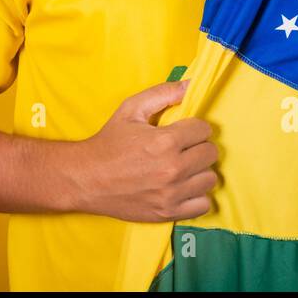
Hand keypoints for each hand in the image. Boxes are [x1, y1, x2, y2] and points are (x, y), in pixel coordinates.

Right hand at [64, 79, 218, 221]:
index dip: (193, 127)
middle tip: (182, 148)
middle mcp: (172, 168)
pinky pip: (204, 204)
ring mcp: (172, 193)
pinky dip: (197, 195)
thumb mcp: (131, 109)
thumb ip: (162, 94)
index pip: (204, 129)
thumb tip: (190, 85)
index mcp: (165, 141)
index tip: (182, 131)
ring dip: (199, 171)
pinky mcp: (168, 212)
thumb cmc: (109, 142)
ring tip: (182, 167)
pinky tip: (183, 187)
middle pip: (210, 153)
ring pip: (210, 178)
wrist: (86, 179)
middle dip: (198, 146)